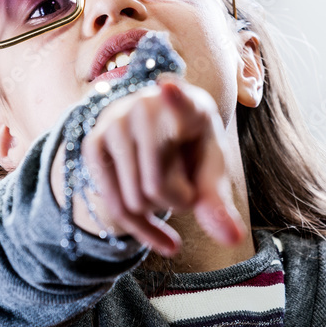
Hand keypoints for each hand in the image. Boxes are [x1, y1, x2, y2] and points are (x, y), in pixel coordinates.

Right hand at [79, 76, 247, 256]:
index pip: (181, 101)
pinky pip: (114, 205)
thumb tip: (233, 240)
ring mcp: (114, 123)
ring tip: (168, 189)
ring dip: (158, 212)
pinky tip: (160, 235)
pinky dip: (140, 230)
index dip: (175, 97)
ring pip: (134, 201)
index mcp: (188, 105)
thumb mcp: (212, 170)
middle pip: (156, 186)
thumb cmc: (193, 150)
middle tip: (186, 186)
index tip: (168, 86)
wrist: (156, 131)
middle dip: (177, 202)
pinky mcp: (92, 144)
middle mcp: (145, 107)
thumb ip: (219, 203)